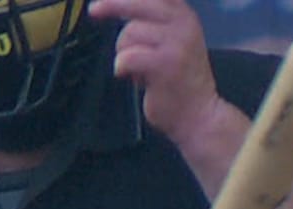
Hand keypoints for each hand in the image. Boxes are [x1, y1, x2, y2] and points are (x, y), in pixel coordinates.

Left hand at [87, 0, 223, 150]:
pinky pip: (127, 57)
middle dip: (111, 5)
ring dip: (124, 52)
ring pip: (129, 34)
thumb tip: (119, 6)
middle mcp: (183, 23)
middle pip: (138, 3)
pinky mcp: (164, 64)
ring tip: (137, 68)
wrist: (198, 113)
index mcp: (184, 15)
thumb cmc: (178, 79)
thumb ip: (153, 22)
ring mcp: (176, 42)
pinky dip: (122, 67)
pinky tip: (131, 77)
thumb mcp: (172, 41)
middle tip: (94, 11)